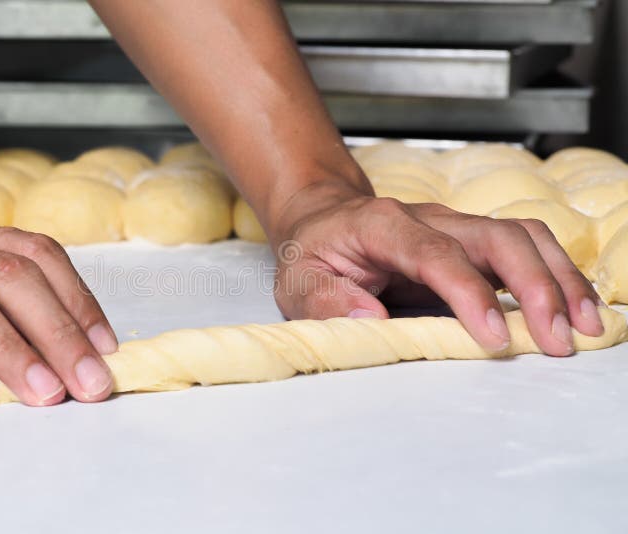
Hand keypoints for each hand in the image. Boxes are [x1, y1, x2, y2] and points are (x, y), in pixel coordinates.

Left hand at [270, 179, 604, 356]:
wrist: (322, 217)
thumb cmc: (312, 251)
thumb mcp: (295, 279)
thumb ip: (324, 298)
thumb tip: (367, 319)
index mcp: (381, 226)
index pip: (433, 253)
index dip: (469, 291)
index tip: (494, 336)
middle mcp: (427, 219)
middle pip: (495, 237)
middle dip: (535, 286)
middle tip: (559, 339)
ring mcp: (454, 226)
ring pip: (521, 237)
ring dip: (558, 279)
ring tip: (585, 326)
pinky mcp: (470, 242)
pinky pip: (523, 248)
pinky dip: (554, 274)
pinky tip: (574, 306)